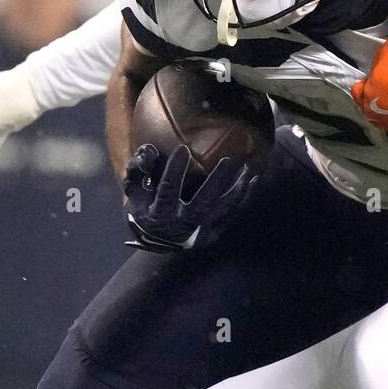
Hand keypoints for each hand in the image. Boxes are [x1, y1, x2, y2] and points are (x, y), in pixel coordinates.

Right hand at [122, 144, 257, 252]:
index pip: (168, 191)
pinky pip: (233, 214)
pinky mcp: (213, 232)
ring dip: (237, 189)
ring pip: (223, 210)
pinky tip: (252, 181)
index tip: (183, 149)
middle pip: (203, 203)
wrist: (156, 239)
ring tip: (247, 169)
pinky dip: (244, 198)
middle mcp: (181, 225)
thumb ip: (137, 169)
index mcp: (159, 215)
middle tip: (228, 160)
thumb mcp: (134, 191)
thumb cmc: (144, 208)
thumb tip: (149, 151)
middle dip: (217, 181)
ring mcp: (200, 231)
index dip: (174, 171)